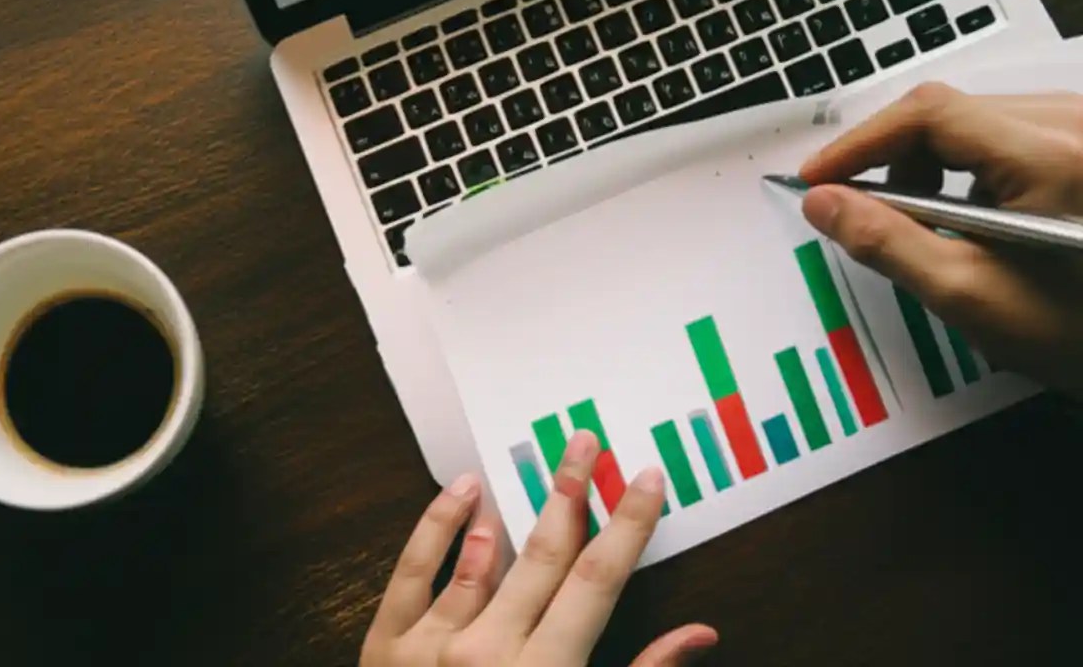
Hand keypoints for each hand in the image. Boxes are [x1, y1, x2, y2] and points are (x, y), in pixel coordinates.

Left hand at [360, 431, 716, 665]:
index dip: (627, 524)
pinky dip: (436, 529)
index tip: (646, 478)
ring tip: (534, 459)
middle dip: (570, 492)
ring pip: (481, 556)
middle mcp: (489, 652)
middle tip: (584, 441)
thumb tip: (701, 633)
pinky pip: (411, 573)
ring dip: (512, 505)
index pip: (599, 580)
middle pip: (543, 553)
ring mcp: (432, 647)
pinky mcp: (385, 648)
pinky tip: (459, 495)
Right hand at [800, 83, 1082, 398]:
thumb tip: (824, 203)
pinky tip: (968, 215)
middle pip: (950, 111)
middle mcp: (1077, 125)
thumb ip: (888, 242)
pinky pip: (1008, 134)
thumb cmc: (1078, 331)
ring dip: (928, 164)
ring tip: (920, 222)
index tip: (817, 178)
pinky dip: (968, 167)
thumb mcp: (970, 294)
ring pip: (976, 120)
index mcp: (1052, 156)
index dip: (861, 142)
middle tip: (859, 210)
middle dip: (891, 158)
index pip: (931, 114)